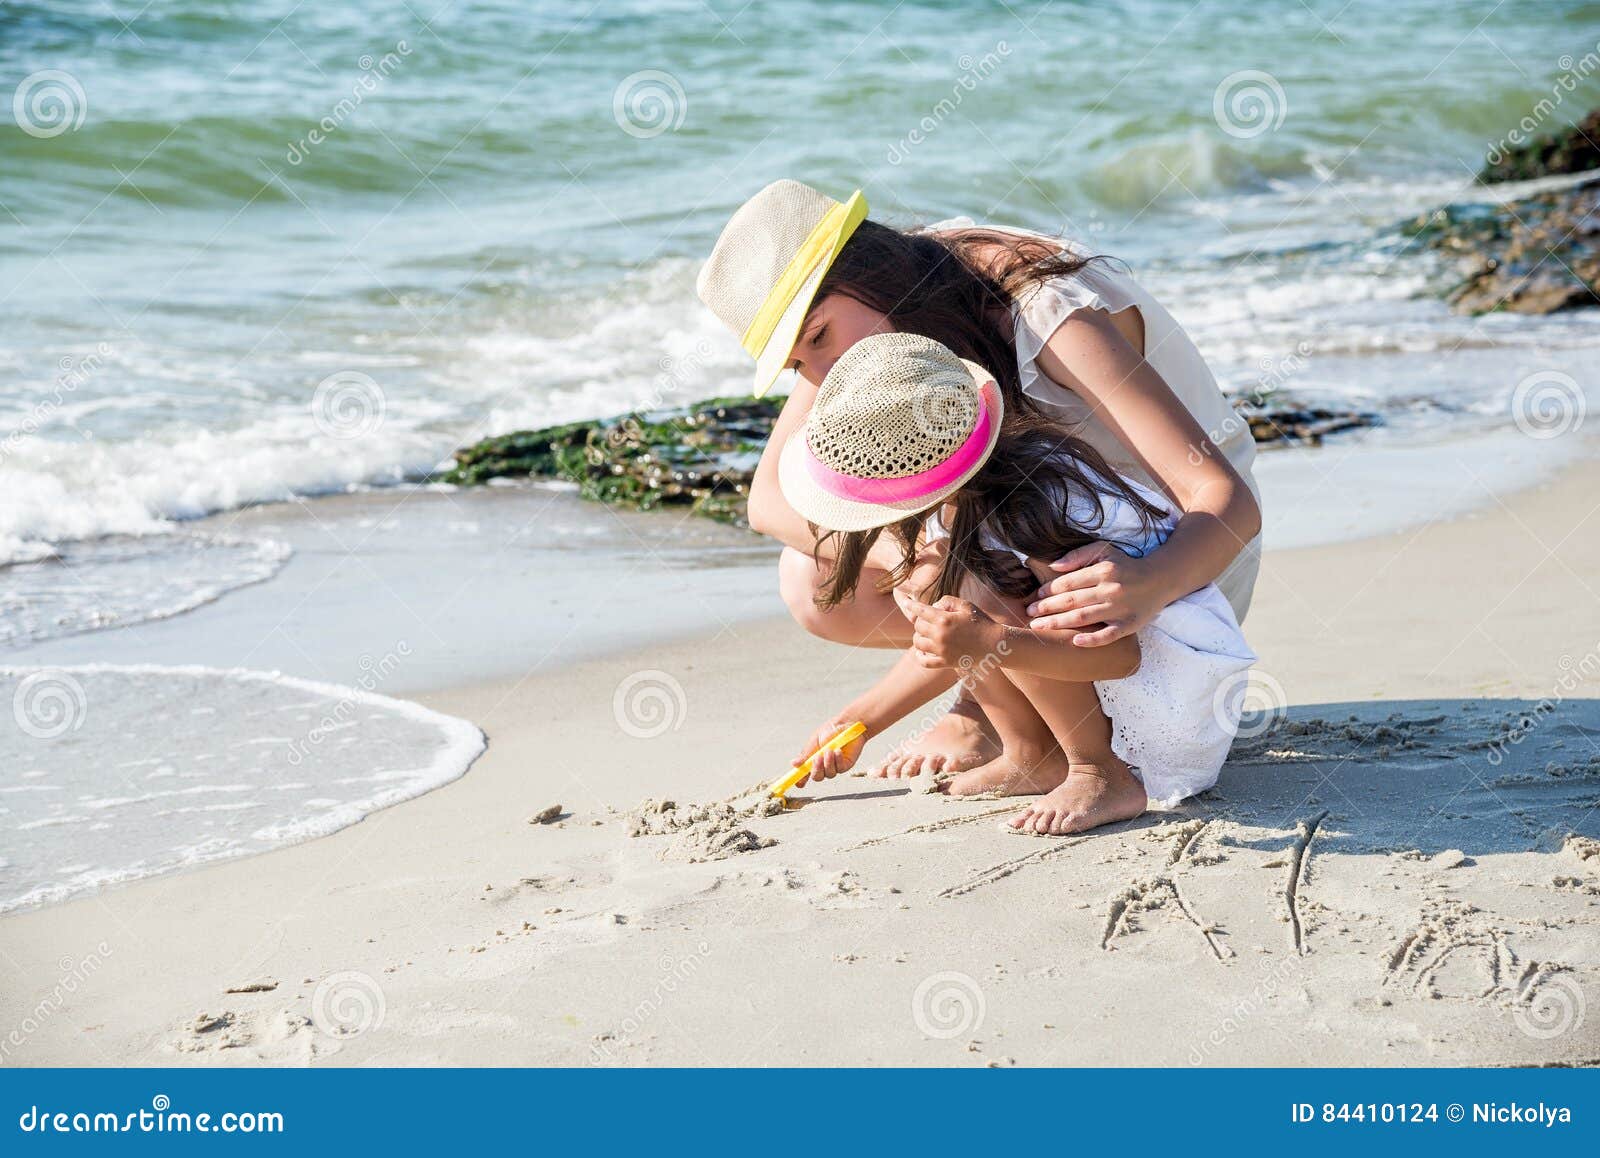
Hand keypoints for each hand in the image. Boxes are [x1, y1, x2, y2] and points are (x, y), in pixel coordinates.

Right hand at [792, 718, 866, 784]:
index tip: (798, 783)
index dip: (801, 780)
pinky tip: (838, 750)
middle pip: (817, 777)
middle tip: (818, 758)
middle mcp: (823, 765)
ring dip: (828, 762)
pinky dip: (838, 760)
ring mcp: (835, 766)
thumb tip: (794, 764)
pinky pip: (840, 769)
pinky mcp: (846, 765)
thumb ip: (805, 755)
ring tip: (830, 750)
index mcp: (813, 760)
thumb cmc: (830, 731)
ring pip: (829, 774)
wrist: (846, 724)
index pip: (805, 774)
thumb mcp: (814, 742)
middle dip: (816, 769)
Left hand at [907, 596, 1003, 670]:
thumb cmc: (981, 622)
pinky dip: (920, 656)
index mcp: (944, 619)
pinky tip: (922, 652)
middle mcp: (940, 635)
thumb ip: (947, 601)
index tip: (906, 602)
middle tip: (927, 620)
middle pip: (918, 626)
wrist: (995, 644)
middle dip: (920, 621)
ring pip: (918, 643)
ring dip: (919, 637)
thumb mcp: (966, 605)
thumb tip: (933, 606)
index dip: (911, 605)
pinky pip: (924, 662)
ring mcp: (942, 650)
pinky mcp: (945, 662)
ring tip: (925, 635)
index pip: (920, 610)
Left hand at [1026, 542, 1162, 646]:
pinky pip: (1108, 635)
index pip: (1069, 582)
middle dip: (1047, 608)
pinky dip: (1093, 639)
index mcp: (1103, 571)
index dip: (1049, 590)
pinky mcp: (1129, 625)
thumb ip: (1078, 555)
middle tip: (1029, 614)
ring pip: (1084, 618)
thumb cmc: (1126, 565)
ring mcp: (1120, 609)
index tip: (1035, 596)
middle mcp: (1111, 589)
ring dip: (1059, 623)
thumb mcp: (1104, 551)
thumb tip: (1053, 566)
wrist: (1160, 579)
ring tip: (1040, 627)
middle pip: (1072, 601)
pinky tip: (1075, 641)